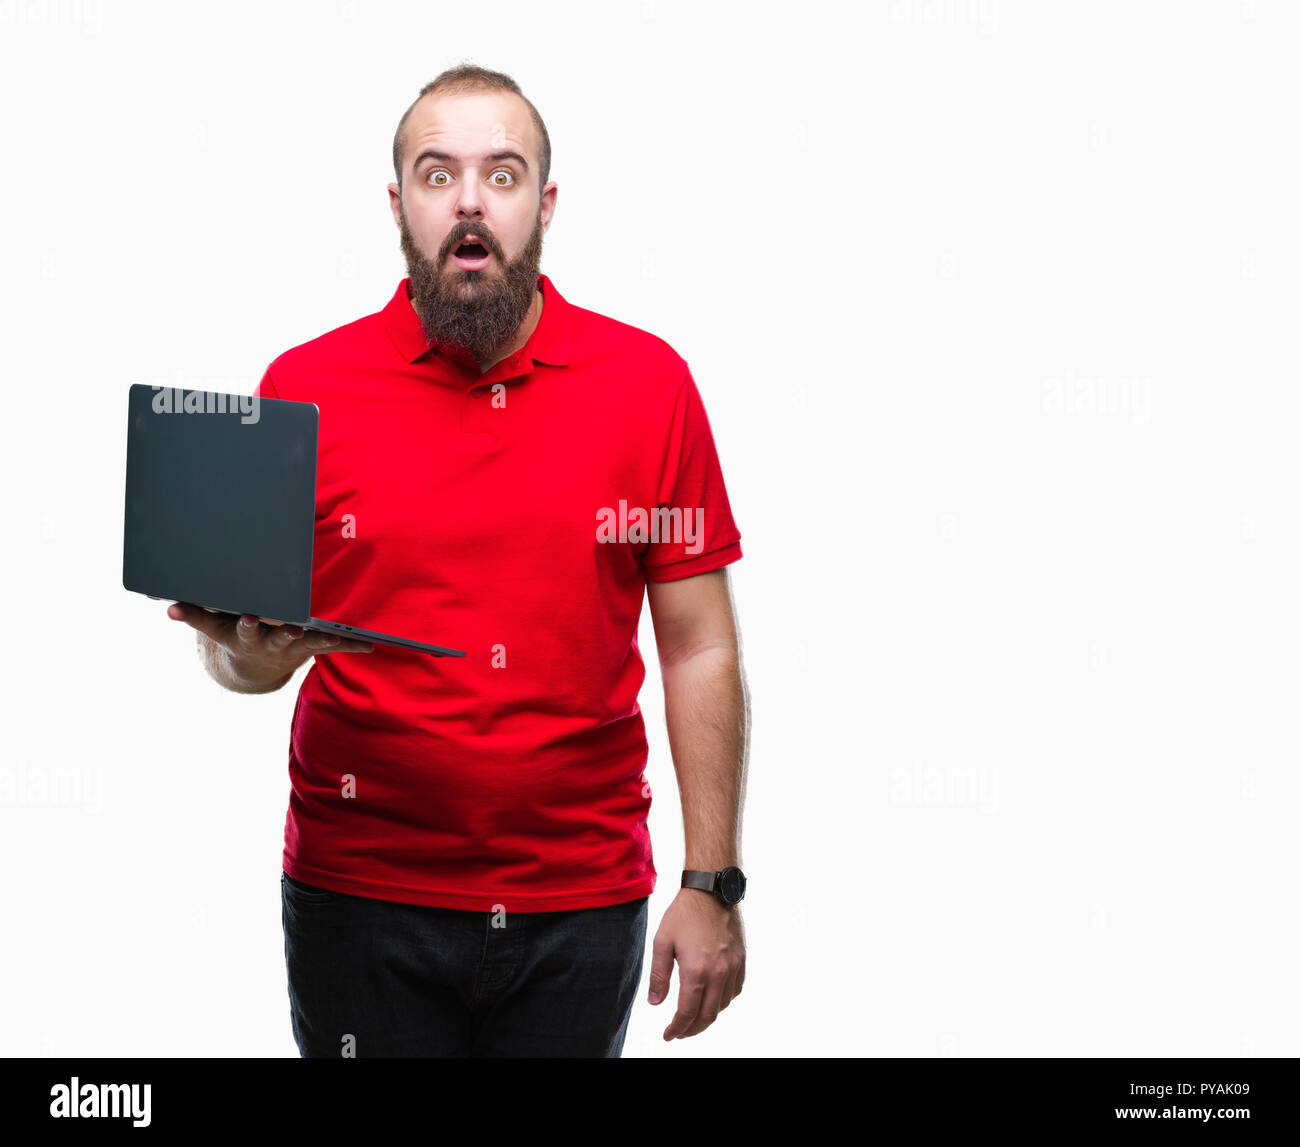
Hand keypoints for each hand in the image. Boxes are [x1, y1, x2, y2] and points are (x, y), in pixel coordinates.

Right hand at [167, 601, 373, 690]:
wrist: (255, 668)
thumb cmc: (235, 636)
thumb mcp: (214, 628)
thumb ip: (194, 615)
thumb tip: (169, 608)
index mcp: (249, 636)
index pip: (247, 630)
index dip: (248, 625)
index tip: (250, 618)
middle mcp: (273, 643)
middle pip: (282, 638)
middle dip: (289, 634)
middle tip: (297, 629)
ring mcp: (295, 647)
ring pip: (312, 644)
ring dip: (325, 641)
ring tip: (340, 639)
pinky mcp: (312, 646)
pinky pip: (334, 645)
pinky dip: (351, 645)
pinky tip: (369, 645)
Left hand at [647, 888, 745, 1039]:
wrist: (711, 890)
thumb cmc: (684, 913)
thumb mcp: (662, 942)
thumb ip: (658, 976)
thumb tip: (655, 1003)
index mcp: (696, 970)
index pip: (687, 1013)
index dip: (676, 1029)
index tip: (668, 1035)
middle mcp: (718, 972)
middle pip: (707, 1015)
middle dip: (692, 1029)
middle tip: (680, 1032)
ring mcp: (733, 966)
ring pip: (723, 1005)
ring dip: (708, 1016)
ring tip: (694, 1017)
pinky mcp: (741, 959)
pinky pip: (735, 990)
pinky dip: (724, 1001)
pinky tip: (713, 1000)